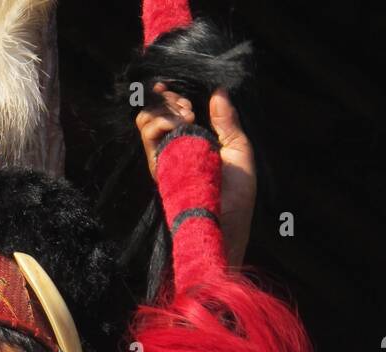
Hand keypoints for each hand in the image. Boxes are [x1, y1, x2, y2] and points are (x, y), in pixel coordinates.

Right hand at [135, 83, 255, 266]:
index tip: (187, 97)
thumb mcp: (239, 151)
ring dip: (164, 108)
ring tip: (186, 116)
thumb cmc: (237, 197)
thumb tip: (218, 92)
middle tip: (188, 109)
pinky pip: (148, 136)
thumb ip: (228, 122)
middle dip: (168, 98)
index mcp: (191, 144)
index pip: (171, 113)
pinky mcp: (159, 167)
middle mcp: (173, 150)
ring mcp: (164, 159)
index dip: (173, 97)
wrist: (226, 224)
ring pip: (145, 120)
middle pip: (154, 112)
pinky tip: (181, 123)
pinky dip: (162, 120)